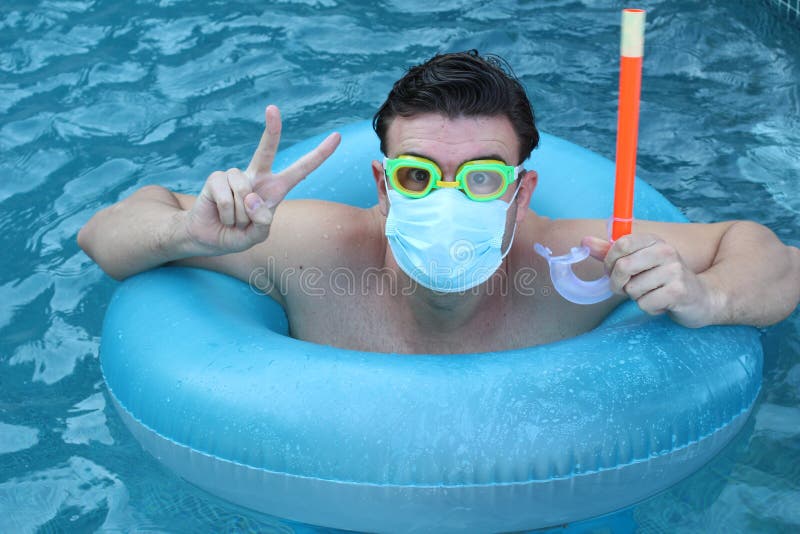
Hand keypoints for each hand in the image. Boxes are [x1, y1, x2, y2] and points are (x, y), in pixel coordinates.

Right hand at [185, 105, 340, 254]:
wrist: (209, 237)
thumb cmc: (237, 235)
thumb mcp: (257, 236)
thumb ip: (262, 224)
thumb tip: (253, 198)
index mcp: (276, 189)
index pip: (302, 169)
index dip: (320, 154)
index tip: (337, 136)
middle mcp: (257, 176)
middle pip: (266, 149)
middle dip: (271, 129)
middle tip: (272, 108)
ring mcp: (236, 175)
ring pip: (245, 194)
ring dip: (239, 217)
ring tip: (234, 221)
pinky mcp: (216, 178)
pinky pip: (228, 199)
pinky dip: (227, 215)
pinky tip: (222, 215)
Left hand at [583, 234, 716, 326]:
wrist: (700, 298)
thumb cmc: (662, 279)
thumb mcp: (638, 261)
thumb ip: (610, 252)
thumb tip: (584, 241)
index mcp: (653, 240)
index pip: (620, 245)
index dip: (609, 262)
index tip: (612, 271)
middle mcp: (666, 251)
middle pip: (622, 267)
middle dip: (618, 284)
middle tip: (627, 288)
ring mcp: (674, 271)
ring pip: (632, 289)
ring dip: (636, 297)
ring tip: (652, 293)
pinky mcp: (678, 292)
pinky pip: (644, 304)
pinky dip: (648, 307)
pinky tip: (662, 302)